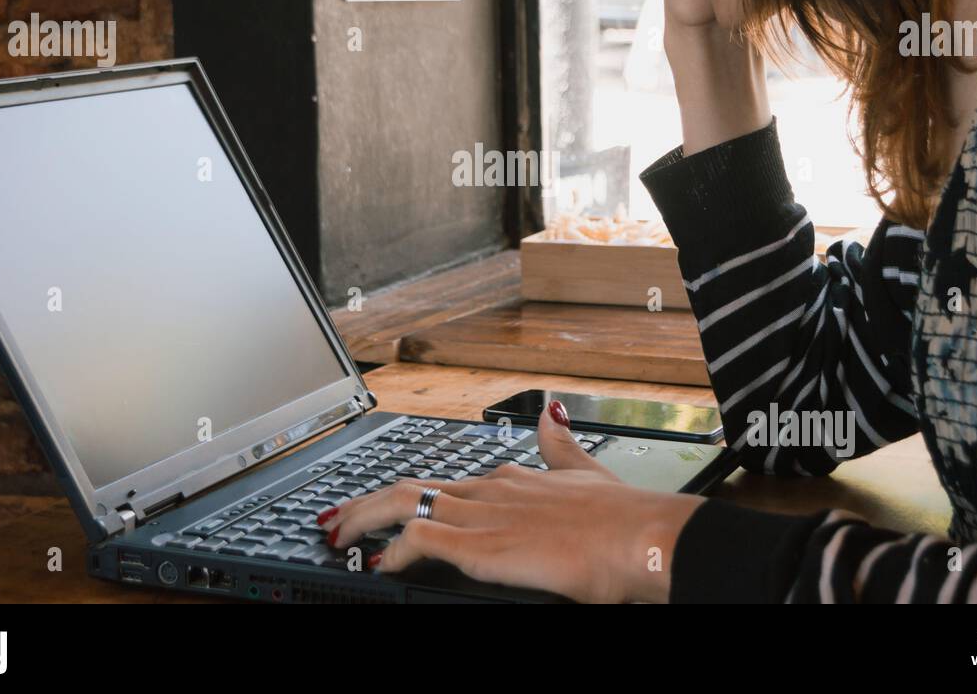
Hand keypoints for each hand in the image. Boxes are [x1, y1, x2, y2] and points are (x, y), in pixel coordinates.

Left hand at [320, 403, 703, 602]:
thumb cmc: (621, 519)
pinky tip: (378, 564)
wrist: (640, 537)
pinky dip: (391, 550)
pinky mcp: (481, 544)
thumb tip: (548, 412)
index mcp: (508, 478)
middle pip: (409, 487)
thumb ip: (558, 445)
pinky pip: (419, 539)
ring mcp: (482, 514)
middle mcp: (488, 489)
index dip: (408, 494)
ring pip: (402, 504)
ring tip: (337, 535)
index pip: (443, 482)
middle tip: (336, 519)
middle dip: (366, 504)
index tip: (383, 507)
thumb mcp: (583, 472)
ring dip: (363, 520)